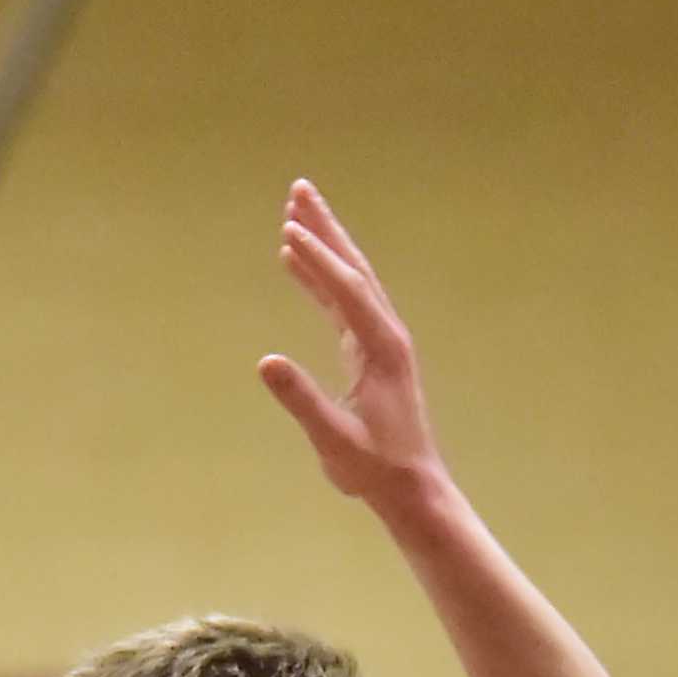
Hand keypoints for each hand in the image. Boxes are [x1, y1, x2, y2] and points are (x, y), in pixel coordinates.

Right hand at [259, 179, 446, 512]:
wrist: (411, 487)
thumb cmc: (373, 469)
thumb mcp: (333, 440)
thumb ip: (301, 400)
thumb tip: (265, 362)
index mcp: (380, 350)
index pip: (346, 292)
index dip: (317, 261)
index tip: (287, 233)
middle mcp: (385, 334)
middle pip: (354, 268)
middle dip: (326, 229)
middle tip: (299, 189)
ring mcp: (380, 340)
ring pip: (352, 278)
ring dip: (326, 244)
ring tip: (296, 213)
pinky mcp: (371, 351)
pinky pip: (344, 301)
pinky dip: (322, 278)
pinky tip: (299, 265)